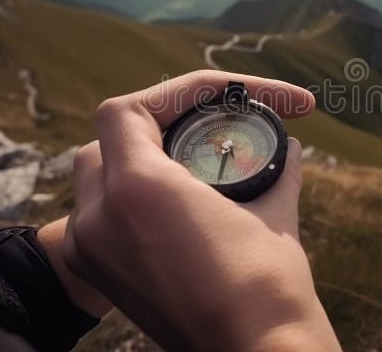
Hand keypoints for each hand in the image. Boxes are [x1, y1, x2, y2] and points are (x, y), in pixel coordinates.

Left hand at [62, 71, 340, 351]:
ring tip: (193, 157)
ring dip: (139, 156)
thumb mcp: (275, 213)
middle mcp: (98, 218)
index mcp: (137, 189)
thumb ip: (276, 168)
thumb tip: (289, 147)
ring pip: (96, 174)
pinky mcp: (100, 276)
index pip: (129, 110)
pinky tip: (177, 201)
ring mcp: (91, 252)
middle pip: (109, 138)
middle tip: (210, 124)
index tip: (226, 98)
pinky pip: (97, 214)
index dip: (178, 93)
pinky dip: (130, 195)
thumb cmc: (268, 287)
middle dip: (158, 122)